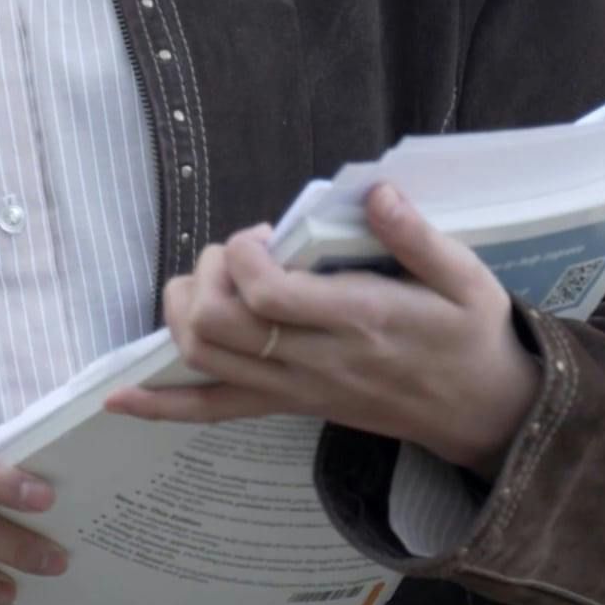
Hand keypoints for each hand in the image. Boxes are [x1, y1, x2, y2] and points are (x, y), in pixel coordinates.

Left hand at [104, 183, 542, 478]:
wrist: (483, 412)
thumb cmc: (470, 337)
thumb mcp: (467, 278)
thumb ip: (417, 236)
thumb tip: (376, 192)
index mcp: (360, 321)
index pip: (267, 295)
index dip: (240, 255)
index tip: (258, 233)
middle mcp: (318, 362)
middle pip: (217, 328)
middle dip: (205, 276)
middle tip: (234, 253)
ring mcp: (296, 390)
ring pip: (203, 361)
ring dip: (182, 314)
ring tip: (209, 281)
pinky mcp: (287, 405)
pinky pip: (214, 411)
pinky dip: (163, 405)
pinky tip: (121, 398)